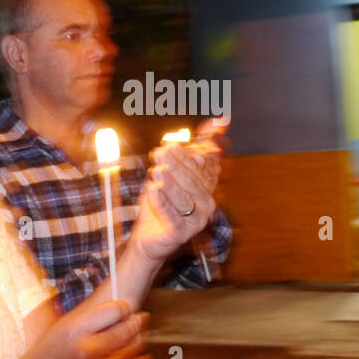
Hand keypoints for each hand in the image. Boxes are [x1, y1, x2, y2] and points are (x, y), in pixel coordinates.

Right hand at [0, 297, 148, 358]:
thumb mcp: (55, 332)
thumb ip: (85, 321)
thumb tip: (116, 308)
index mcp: (72, 331)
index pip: (115, 310)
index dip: (126, 307)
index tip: (129, 307)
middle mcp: (85, 352)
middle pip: (127, 331)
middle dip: (137, 323)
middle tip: (141, 319)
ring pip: (131, 354)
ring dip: (138, 343)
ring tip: (138, 337)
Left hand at [129, 144, 217, 263]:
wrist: (147, 236)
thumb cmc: (159, 202)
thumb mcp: (170, 172)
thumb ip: (186, 149)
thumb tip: (212, 122)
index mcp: (206, 187)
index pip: (205, 166)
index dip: (194, 152)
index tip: (176, 142)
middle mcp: (205, 204)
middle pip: (193, 181)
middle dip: (176, 165)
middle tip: (160, 153)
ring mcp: (196, 220)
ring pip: (183, 198)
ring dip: (170, 183)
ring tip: (157, 171)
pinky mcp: (181, 234)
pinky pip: (172, 216)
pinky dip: (162, 203)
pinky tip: (154, 190)